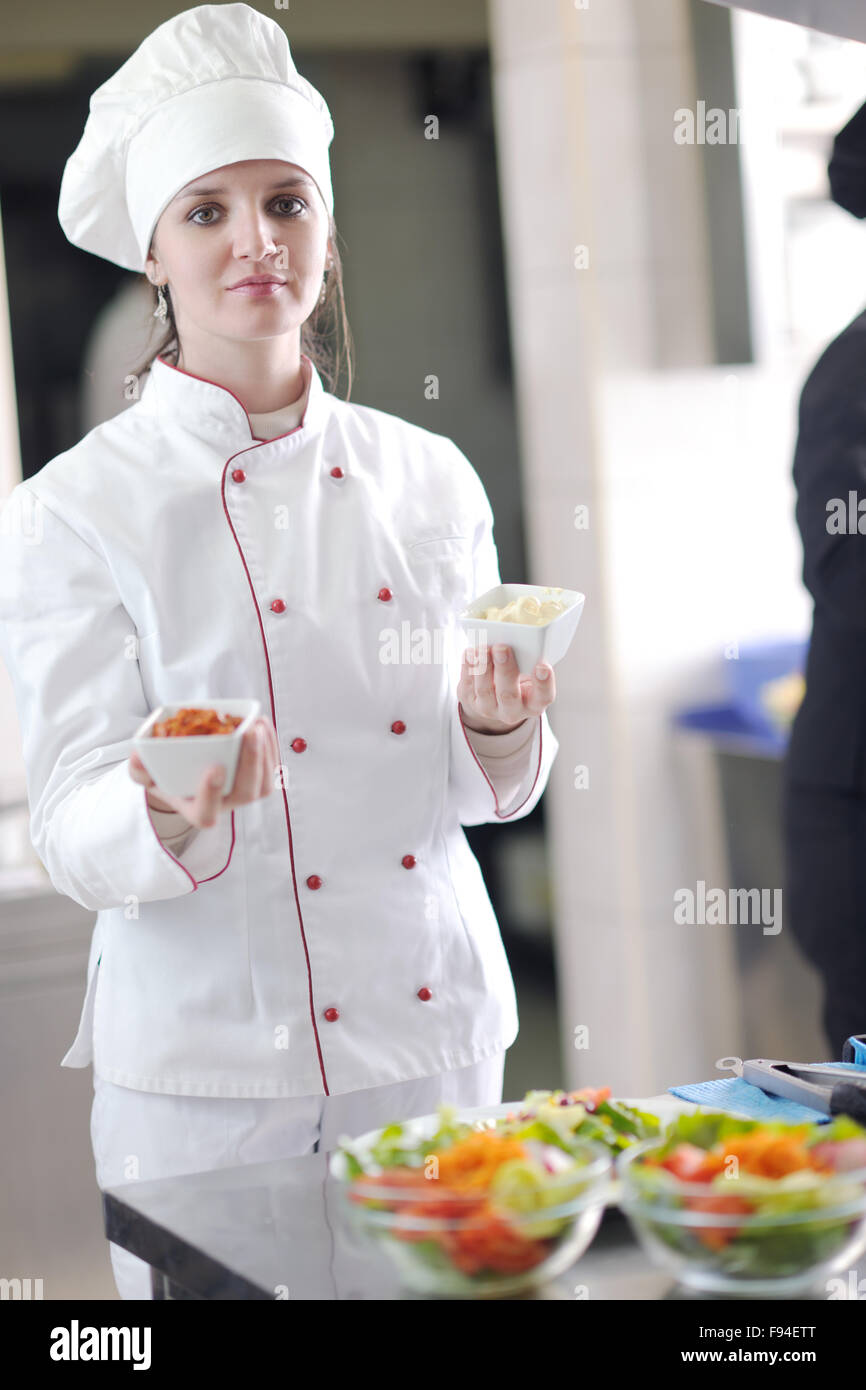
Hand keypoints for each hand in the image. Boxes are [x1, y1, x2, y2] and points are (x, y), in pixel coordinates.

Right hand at [129, 717, 279, 828]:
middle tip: (248, 733)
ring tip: (256, 724)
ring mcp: (245, 793)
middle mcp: (226, 805)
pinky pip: (272, 767)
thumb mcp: (146, 773)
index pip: (207, 812)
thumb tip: (137, 755)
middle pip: (247, 793)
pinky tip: (261, 723)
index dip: (211, 794)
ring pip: (265, 782)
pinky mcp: (258, 778)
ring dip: (265, 752)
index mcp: (197, 810)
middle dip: (251, 763)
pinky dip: (270, 744)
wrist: (185, 774)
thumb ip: (139, 768)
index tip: (214, 768)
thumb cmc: (165, 775)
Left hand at [458, 643, 555, 733]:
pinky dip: (468, 666)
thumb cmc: (517, 679)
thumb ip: (528, 661)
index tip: (542, 666)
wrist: (492, 699)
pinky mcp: (470, 701)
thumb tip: (517, 638)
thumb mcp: (528, 673)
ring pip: (485, 690)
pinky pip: (467, 684)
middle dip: (505, 670)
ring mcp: (489, 708)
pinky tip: (471, 652)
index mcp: (535, 703)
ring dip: (483, 667)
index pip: (544, 696)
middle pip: (509, 695)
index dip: (544, 683)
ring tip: (484, 648)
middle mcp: (513, 711)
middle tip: (503, 648)